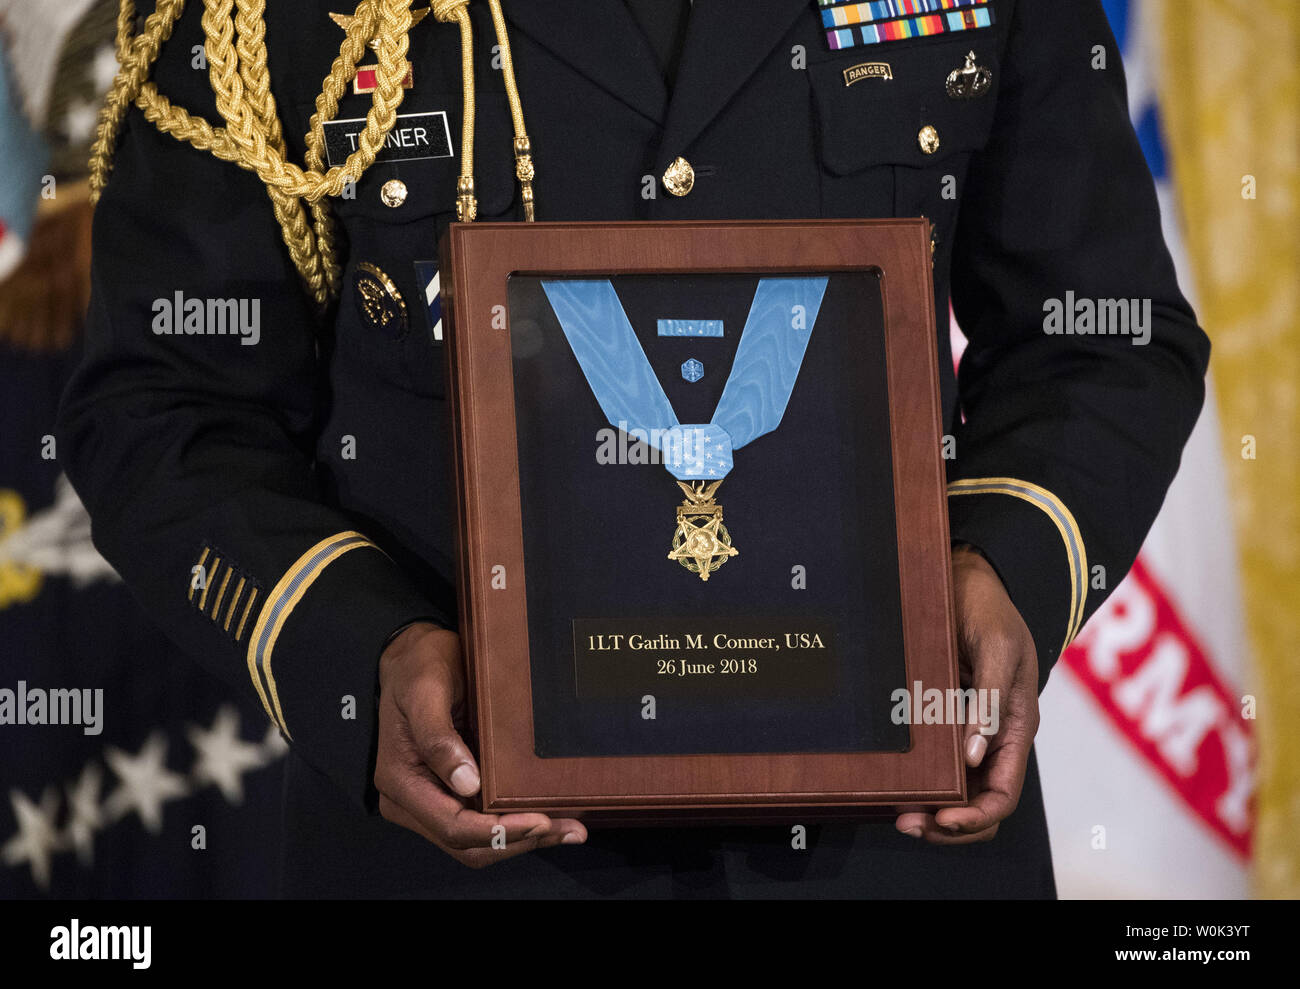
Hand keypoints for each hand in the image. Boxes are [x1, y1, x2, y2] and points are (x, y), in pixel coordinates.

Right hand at [374, 622, 586, 866]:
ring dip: (523, 839)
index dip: (498, 831)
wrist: (412, 656)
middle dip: (519, 841)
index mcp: (402, 782)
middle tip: (568, 830)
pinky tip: (550, 815)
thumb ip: (438, 736)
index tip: (540, 820)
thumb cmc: (418, 667)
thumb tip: (466, 783)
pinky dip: (515, 824)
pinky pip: (482, 822)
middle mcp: (411, 802)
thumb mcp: (425, 690)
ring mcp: (430, 801)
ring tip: (569, 829)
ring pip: (478, 842)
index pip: (452, 826)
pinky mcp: (450, 793)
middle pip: (468, 845)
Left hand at [895, 545, 1039, 843]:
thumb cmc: (990, 610)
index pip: (1002, 795)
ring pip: (956, 790)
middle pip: (978, 804)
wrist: (969, 578)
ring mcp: (969, 729)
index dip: (975, 817)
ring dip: (930, 807)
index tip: (941, 819)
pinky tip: (894, 781)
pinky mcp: (945, 715)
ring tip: (897, 811)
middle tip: (905, 823)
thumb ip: (989, 701)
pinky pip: (937, 761)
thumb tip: (973, 755)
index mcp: (1015, 726)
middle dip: (947, 824)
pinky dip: (920, 779)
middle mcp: (994, 736)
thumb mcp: (998, 648)